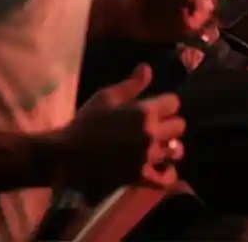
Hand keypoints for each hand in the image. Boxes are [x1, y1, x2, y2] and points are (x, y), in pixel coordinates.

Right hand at [57, 65, 185, 194]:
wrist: (67, 154)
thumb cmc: (86, 122)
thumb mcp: (106, 97)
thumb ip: (131, 84)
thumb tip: (148, 68)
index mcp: (145, 112)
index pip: (174, 103)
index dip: (165, 103)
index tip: (155, 107)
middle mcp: (151, 134)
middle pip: (179, 126)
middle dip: (169, 123)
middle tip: (156, 126)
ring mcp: (147, 156)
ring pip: (176, 150)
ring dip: (169, 146)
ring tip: (158, 145)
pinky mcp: (140, 176)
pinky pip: (166, 178)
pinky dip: (168, 174)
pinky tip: (163, 167)